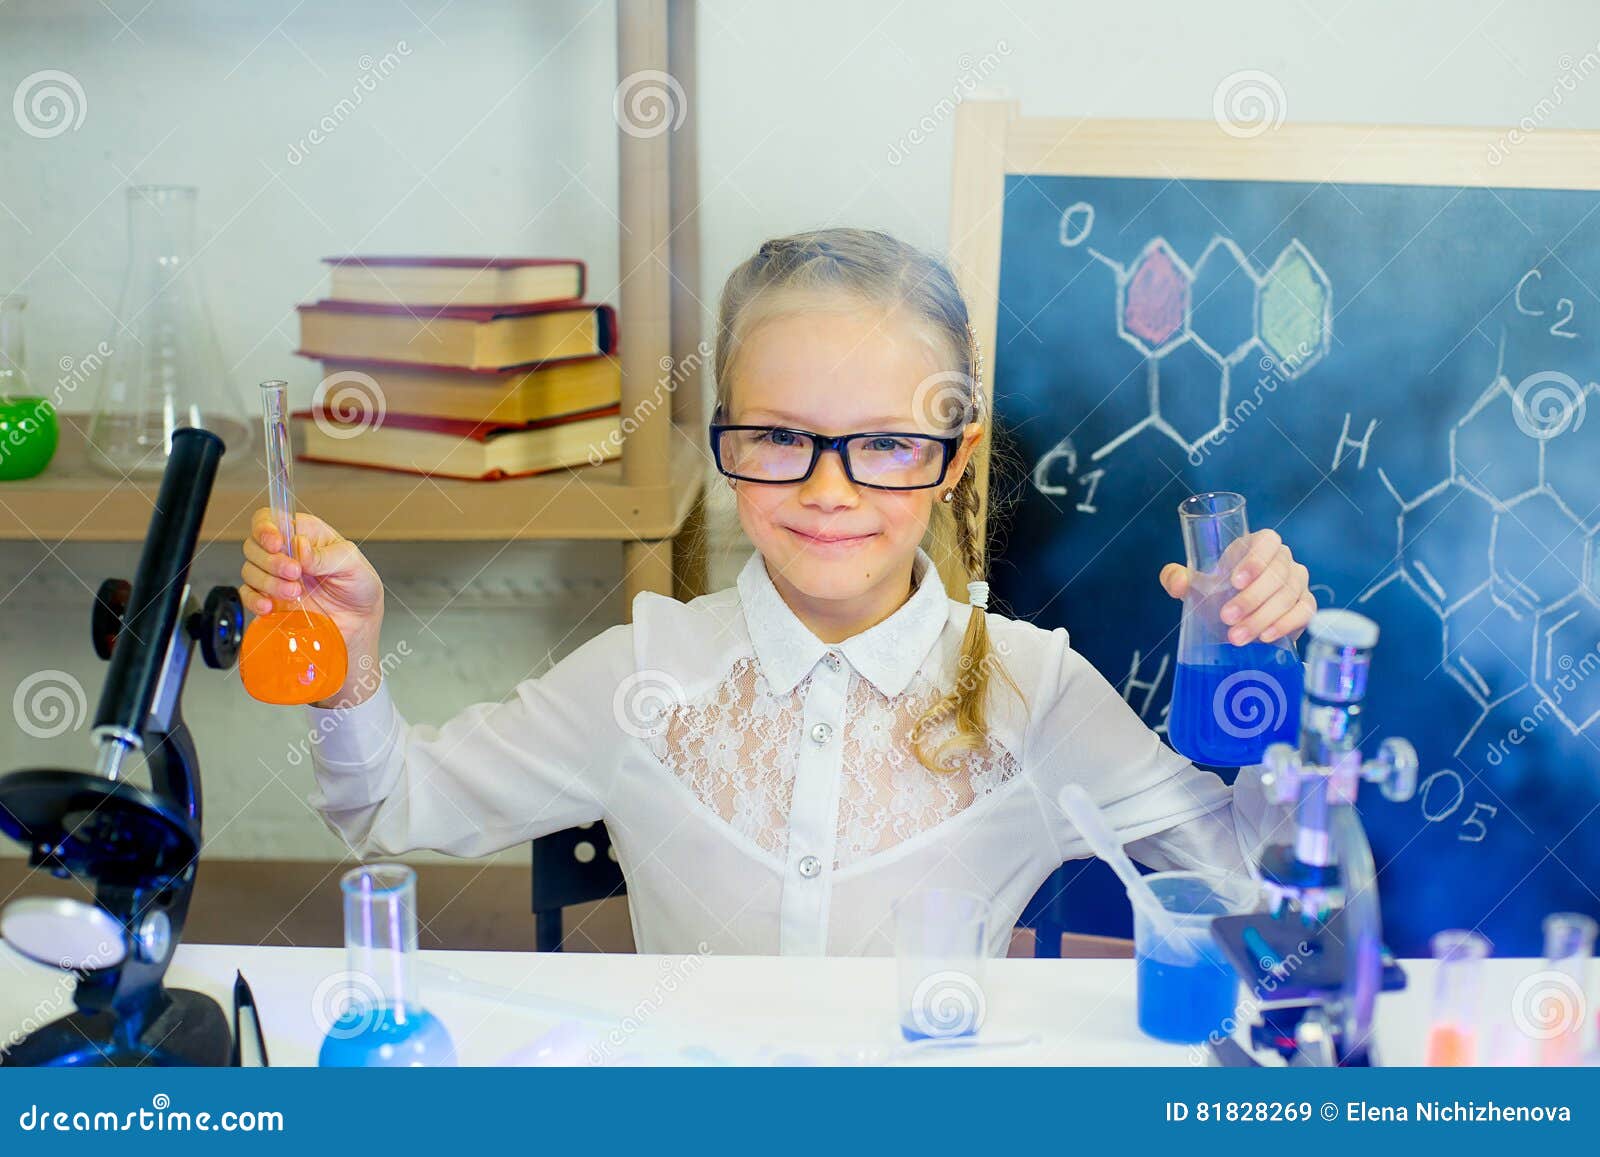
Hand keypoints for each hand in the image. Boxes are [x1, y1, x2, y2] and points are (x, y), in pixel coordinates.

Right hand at [240, 508, 385, 701]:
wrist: (359, 624)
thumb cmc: (359, 588)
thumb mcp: (354, 566)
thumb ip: (327, 555)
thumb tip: (301, 546)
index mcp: (306, 534)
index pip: (271, 519)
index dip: (266, 528)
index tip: (277, 543)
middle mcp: (286, 553)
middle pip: (254, 545)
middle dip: (271, 560)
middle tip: (296, 573)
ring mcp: (275, 577)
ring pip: (249, 570)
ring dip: (268, 581)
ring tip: (295, 592)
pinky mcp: (269, 599)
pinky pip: (248, 595)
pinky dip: (253, 600)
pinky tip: (269, 605)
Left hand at [1159, 528, 1314, 644]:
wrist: (1239, 622)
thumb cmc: (1219, 595)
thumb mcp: (1196, 586)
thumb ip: (1177, 579)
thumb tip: (1177, 581)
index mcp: (1257, 545)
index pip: (1267, 541)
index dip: (1255, 559)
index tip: (1235, 581)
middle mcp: (1283, 560)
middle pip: (1277, 573)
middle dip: (1251, 598)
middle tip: (1226, 618)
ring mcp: (1297, 582)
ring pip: (1288, 595)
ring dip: (1262, 617)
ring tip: (1237, 636)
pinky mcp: (1305, 605)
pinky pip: (1304, 612)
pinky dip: (1285, 624)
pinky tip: (1266, 636)